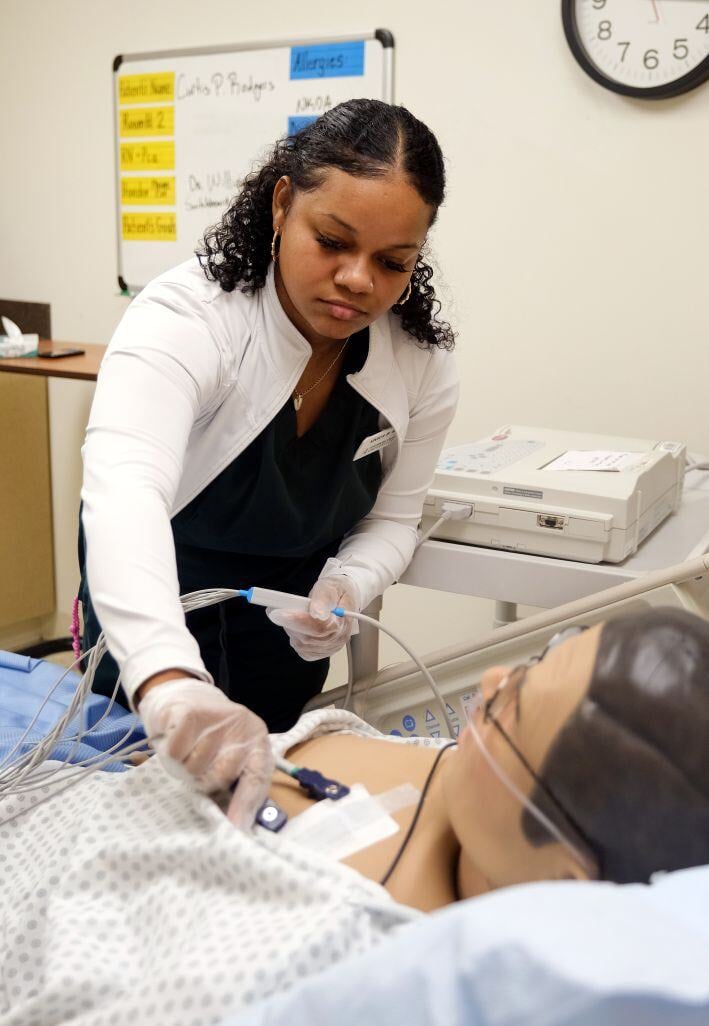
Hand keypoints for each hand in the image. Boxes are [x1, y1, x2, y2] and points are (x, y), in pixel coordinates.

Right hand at [138, 678, 272, 828]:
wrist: (188, 698)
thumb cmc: (214, 738)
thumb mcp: (234, 757)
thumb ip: (240, 785)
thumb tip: (240, 826)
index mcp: (258, 741)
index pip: (257, 777)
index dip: (245, 805)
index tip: (235, 828)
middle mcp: (243, 726)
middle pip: (221, 776)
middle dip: (206, 782)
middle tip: (201, 772)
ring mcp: (218, 718)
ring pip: (195, 767)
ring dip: (187, 766)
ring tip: (190, 752)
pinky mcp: (191, 713)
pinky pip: (177, 752)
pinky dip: (172, 752)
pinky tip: (179, 740)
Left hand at [266, 576, 358, 660]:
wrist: (340, 598)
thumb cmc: (335, 591)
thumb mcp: (330, 587)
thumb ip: (324, 599)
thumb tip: (317, 613)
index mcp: (342, 621)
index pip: (320, 627)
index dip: (298, 621)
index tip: (281, 613)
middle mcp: (338, 638)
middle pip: (308, 639)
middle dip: (290, 624)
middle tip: (276, 610)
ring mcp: (330, 647)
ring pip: (302, 645)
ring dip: (291, 630)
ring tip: (287, 615)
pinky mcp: (320, 652)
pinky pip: (302, 650)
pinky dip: (294, 638)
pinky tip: (295, 627)